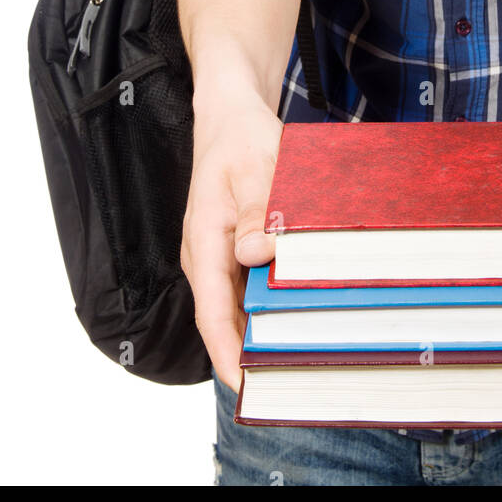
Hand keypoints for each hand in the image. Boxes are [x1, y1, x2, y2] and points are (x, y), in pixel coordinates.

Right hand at [180, 94, 282, 391]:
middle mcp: (206, 255)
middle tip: (287, 382)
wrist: (230, 116)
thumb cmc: (241, 138)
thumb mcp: (256, 167)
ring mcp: (219, 254)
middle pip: (226, 317)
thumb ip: (258, 211)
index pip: (211, 311)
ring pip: (240, 304)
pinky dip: (269, 302)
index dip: (226, 353)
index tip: (245, 386)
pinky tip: (296, 314)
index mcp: (204, 240)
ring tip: (297, 360)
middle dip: (250, 353)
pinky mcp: (234, 248)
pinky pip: (249, 285)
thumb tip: (256, 254)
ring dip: (262, 330)